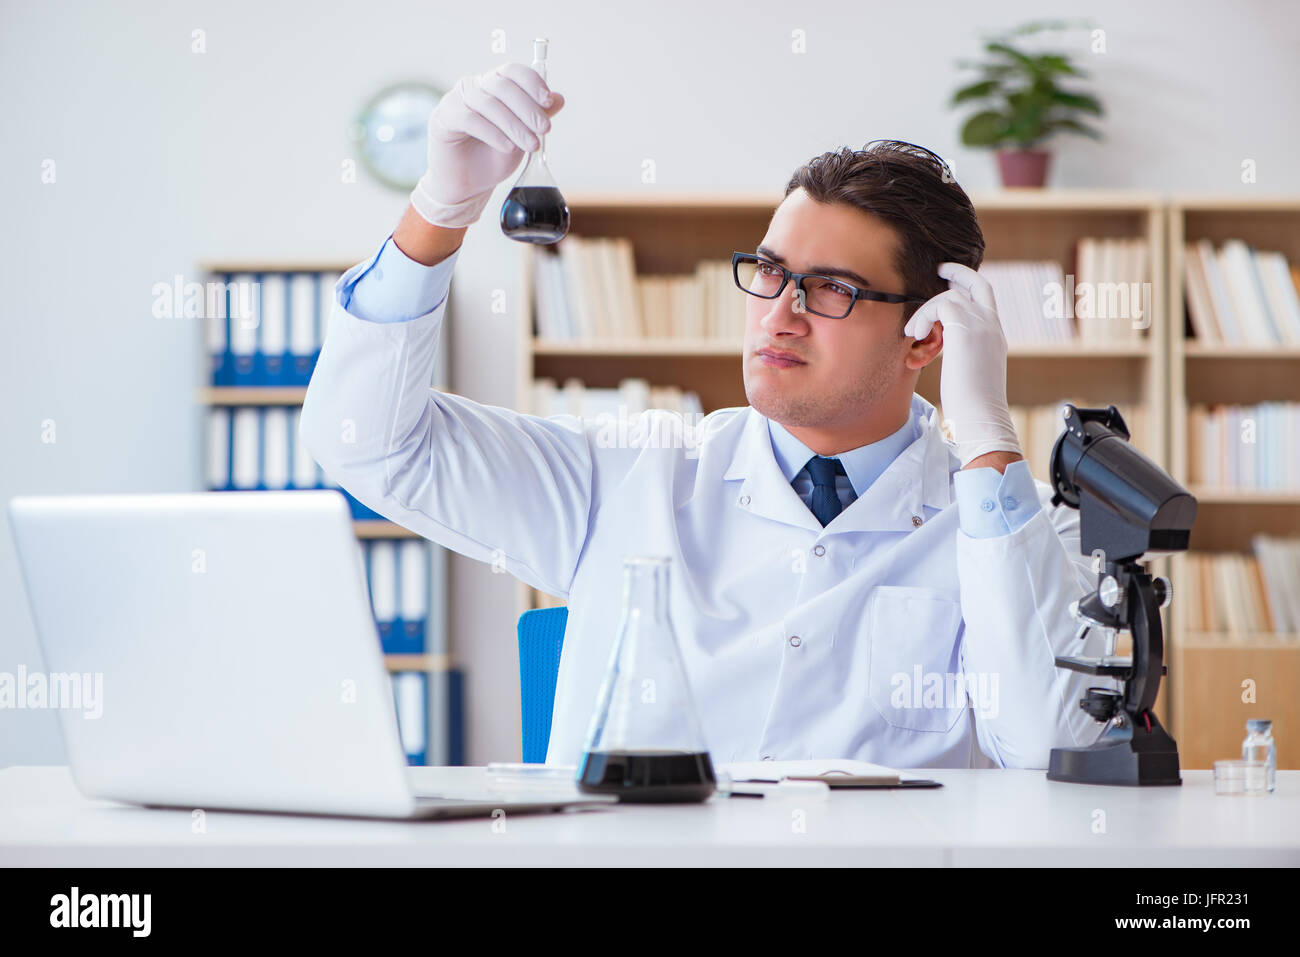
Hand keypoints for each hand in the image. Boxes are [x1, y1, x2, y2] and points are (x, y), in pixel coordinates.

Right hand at [409, 63, 565, 227]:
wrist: (468, 184)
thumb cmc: (493, 157)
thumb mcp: (522, 136)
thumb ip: (537, 117)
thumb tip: (558, 98)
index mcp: (493, 85)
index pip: (512, 71)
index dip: (532, 83)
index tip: (548, 102)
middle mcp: (474, 87)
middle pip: (502, 85)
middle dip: (527, 108)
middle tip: (544, 129)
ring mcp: (456, 100)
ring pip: (488, 103)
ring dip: (514, 125)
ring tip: (530, 145)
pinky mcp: (443, 118)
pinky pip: (470, 119)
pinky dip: (492, 133)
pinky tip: (507, 147)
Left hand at [903, 262, 1021, 466]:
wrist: (983, 421)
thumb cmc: (972, 407)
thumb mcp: (968, 373)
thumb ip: (961, 353)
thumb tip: (943, 349)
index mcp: (995, 336)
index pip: (985, 299)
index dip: (967, 286)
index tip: (948, 282)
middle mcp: (992, 327)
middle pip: (979, 283)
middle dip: (957, 272)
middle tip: (938, 269)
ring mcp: (983, 328)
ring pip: (952, 295)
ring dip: (927, 309)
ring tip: (914, 331)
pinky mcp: (967, 333)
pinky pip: (941, 305)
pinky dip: (924, 315)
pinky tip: (915, 334)